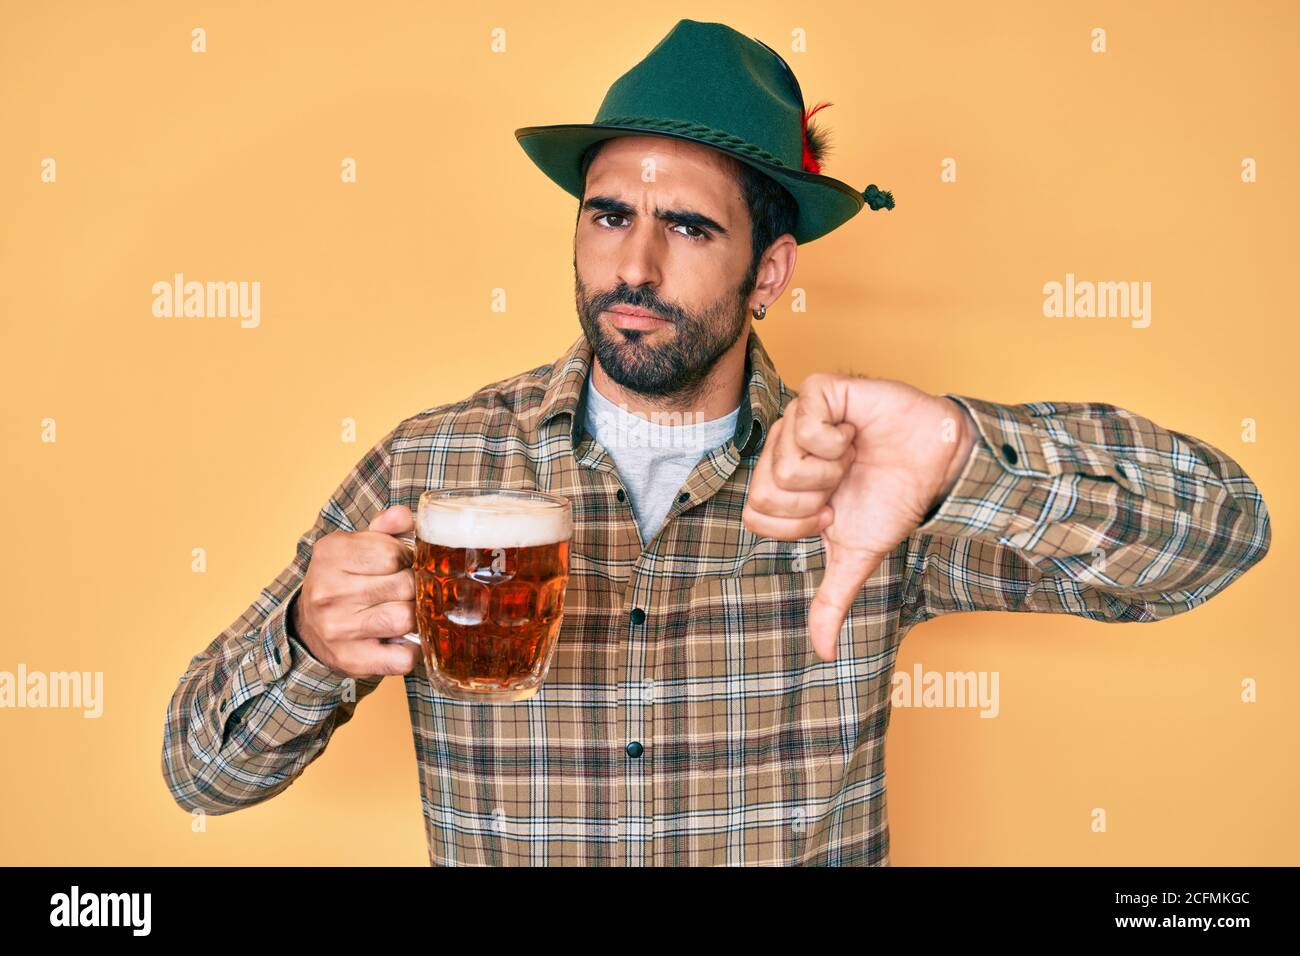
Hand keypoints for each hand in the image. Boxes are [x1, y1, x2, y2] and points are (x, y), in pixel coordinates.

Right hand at [293, 505, 420, 676]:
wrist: (308, 627)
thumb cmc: (343, 580)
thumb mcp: (356, 546)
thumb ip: (384, 528)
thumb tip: (405, 517)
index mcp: (330, 553)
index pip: (393, 553)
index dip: (406, 559)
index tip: (400, 566)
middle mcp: (328, 591)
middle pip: (404, 586)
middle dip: (413, 587)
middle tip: (404, 591)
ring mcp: (338, 628)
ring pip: (406, 618)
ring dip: (413, 616)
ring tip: (401, 611)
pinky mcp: (351, 660)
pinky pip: (403, 657)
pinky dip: (412, 651)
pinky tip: (401, 641)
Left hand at [741, 374, 976, 660]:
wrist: (936, 466)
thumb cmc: (892, 500)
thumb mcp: (856, 556)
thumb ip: (831, 600)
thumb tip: (822, 654)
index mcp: (782, 484)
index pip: (755, 515)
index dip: (795, 524)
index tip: (829, 514)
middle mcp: (783, 448)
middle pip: (764, 491)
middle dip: (810, 502)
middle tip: (839, 489)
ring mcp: (799, 416)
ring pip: (784, 461)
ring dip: (829, 471)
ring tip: (851, 460)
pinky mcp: (821, 390)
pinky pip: (804, 423)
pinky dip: (836, 441)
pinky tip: (854, 435)